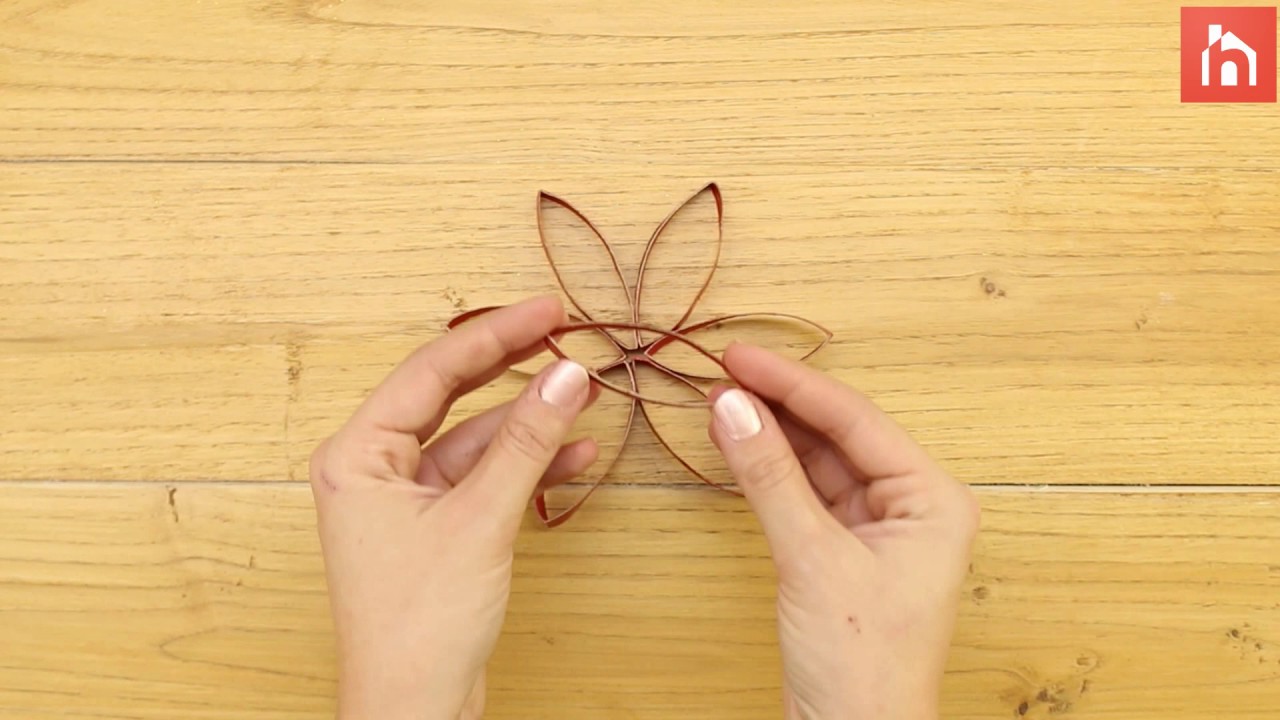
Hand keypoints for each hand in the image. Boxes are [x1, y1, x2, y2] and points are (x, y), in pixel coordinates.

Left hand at [308, 296, 595, 719]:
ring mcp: (404, 498)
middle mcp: (373, 468)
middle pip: (450, 395)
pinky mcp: (434, 525)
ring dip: (527, 419)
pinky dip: (526, 464)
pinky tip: (574, 450)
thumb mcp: (481, 519)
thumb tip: (567, 375)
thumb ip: (525, 441)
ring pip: (474, 436)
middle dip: (510, 366)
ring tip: (583, 393)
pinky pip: (483, 476)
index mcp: (358, 454)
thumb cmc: (420, 626)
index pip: (432, 371)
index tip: (546, 311)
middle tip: (563, 331)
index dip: (494, 335)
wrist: (415, 710)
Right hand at [708, 344, 979, 719]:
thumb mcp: (811, 559)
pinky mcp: (846, 553)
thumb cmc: (862, 668)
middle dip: (781, 404)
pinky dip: (772, 471)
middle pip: (840, 435)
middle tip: (724, 373)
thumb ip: (770, 476)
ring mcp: (879, 530)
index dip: (794, 384)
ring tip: (721, 401)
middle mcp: (913, 507)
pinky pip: (807, 494)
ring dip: (772, 433)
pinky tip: (739, 444)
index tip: (741, 357)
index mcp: (933, 500)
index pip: (856, 420)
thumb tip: (733, 406)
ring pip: (820, 462)